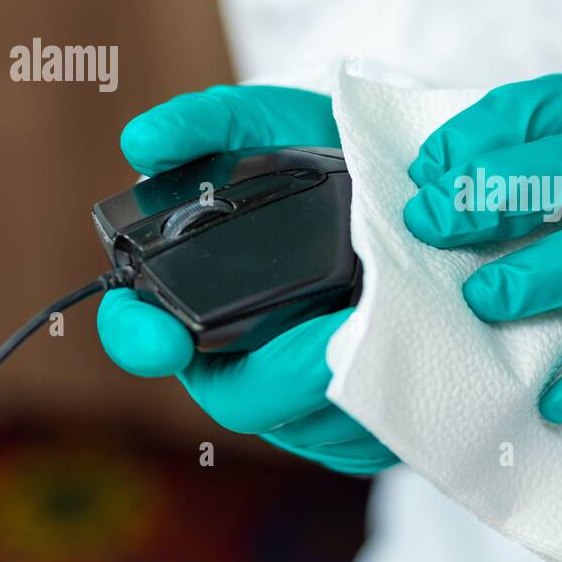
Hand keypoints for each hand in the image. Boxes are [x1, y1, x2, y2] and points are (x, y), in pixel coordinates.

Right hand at [97, 85, 396, 474]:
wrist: (420, 184)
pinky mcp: (367, 429)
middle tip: (335, 335)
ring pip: (313, 424)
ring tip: (397, 329)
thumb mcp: (276, 123)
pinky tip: (421, 355)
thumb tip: (142, 143)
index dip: (140, 341)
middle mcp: (248, 359)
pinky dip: (394, 399)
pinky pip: (369, 439)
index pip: (145, 336)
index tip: (162, 338)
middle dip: (286, 373)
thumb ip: (211, 124)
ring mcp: (306, 404)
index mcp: (203, 296)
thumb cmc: (330, 153)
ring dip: (355, 381)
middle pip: (242, 399)